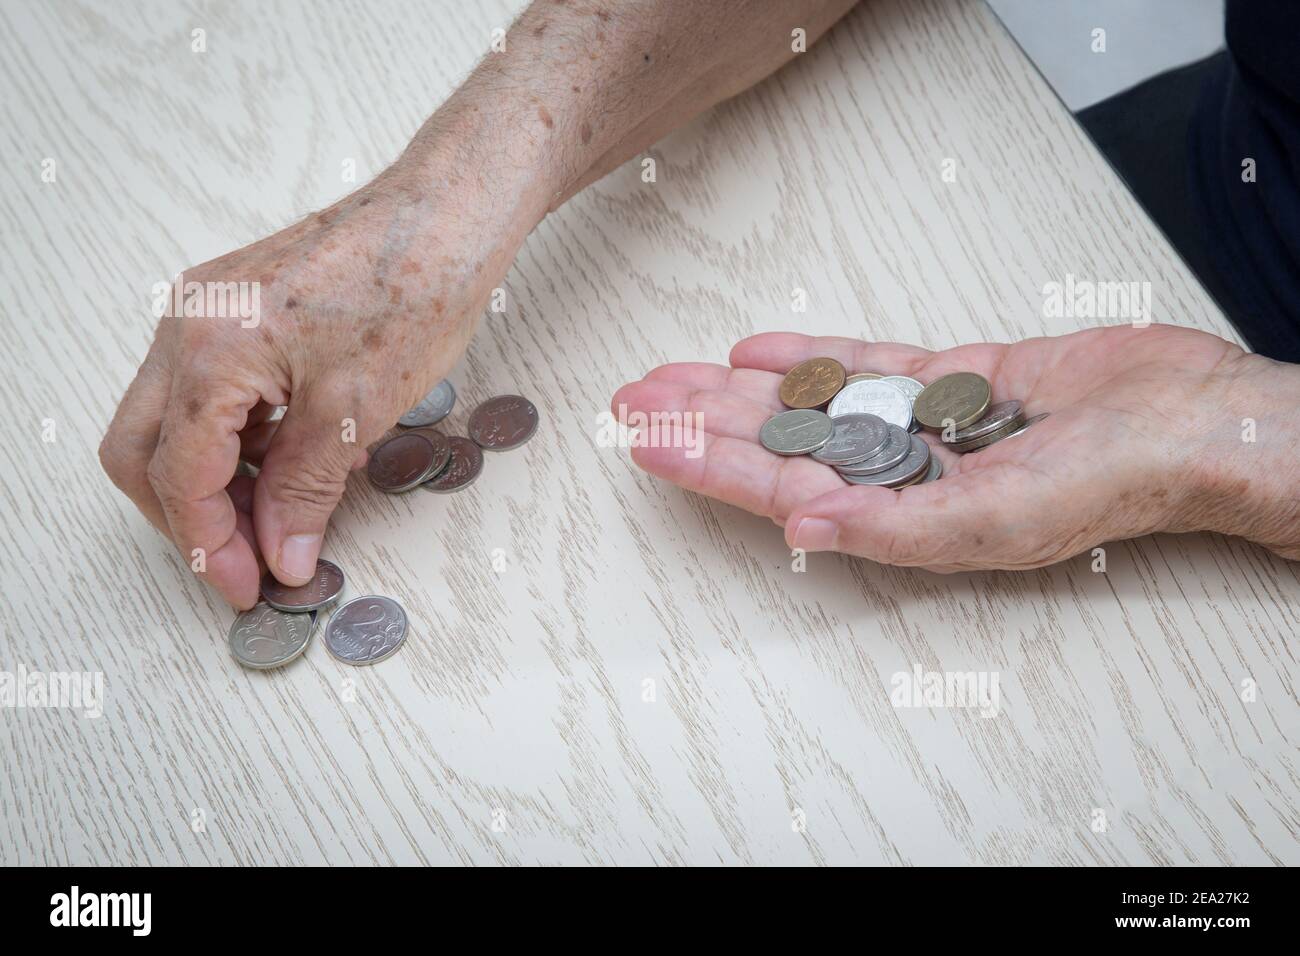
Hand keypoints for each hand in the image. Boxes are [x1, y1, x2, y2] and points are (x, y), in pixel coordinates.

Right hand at [100, 160, 534, 608]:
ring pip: (174, 423)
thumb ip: (306, 490)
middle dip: (190, 518)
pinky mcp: (238, 308)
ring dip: (214, 482)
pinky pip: (210, 391)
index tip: (250, 588)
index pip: (178, 476)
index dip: (211, 546)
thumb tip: (282, 555)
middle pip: (145, 451)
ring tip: (281, 521)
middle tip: (249, 564)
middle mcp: (189, 324)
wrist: (448, 212)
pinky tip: (290, 465)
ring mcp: (208, 311)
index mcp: (208, 349)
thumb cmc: (414, 287)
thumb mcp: (357, 410)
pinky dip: (237, 441)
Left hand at [612, 324, 1299, 570]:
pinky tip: (759, 352)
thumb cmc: (1105, 485)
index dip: (707, 465)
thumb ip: (889, 525)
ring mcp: (924, 424)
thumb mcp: (991, 519)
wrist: (1184, 419)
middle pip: (777, 442)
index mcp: (900, 516)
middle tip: (634, 399)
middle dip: (702, 420)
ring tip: (675, 373)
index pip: (779, 486)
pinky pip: (866, 367)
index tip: (648, 440)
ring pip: (810, 402)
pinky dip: (813, 355)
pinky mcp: (955, 381)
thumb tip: (798, 528)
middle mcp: (901, 473)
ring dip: (741, 387)